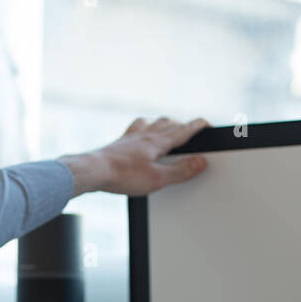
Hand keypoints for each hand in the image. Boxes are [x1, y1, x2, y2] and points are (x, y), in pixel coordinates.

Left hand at [59, 116, 210, 196]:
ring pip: (152, 122)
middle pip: (169, 122)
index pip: (184, 129)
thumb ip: (180, 171)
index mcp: (158, 142)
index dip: (198, 126)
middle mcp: (145, 134)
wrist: (93, 171)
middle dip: (182, 125)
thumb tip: (201, 162)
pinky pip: (135, 128)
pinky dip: (143, 128)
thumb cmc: (121, 175)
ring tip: (168, 128)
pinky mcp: (119, 143)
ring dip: (163, 123)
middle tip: (190, 130)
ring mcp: (131, 137)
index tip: (208, 125)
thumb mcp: (157, 179)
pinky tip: (139, 134)